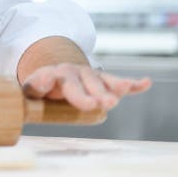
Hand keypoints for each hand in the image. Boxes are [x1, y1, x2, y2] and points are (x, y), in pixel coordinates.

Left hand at [21, 63, 150, 111]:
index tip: (60, 88)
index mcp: (54, 75)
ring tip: (124, 92)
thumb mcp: (31, 89)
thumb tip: (33, 90)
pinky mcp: (103, 81)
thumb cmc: (42, 87)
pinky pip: (118, 81)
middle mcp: (74, 72)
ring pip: (103, 81)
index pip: (56, 81)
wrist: (56, 72)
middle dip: (94, 93)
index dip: (60, 86)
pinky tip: (146, 83)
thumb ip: (32, 90)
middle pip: (85, 83)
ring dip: (114, 87)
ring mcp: (90, 75)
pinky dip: (132, 83)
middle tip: (104, 104)